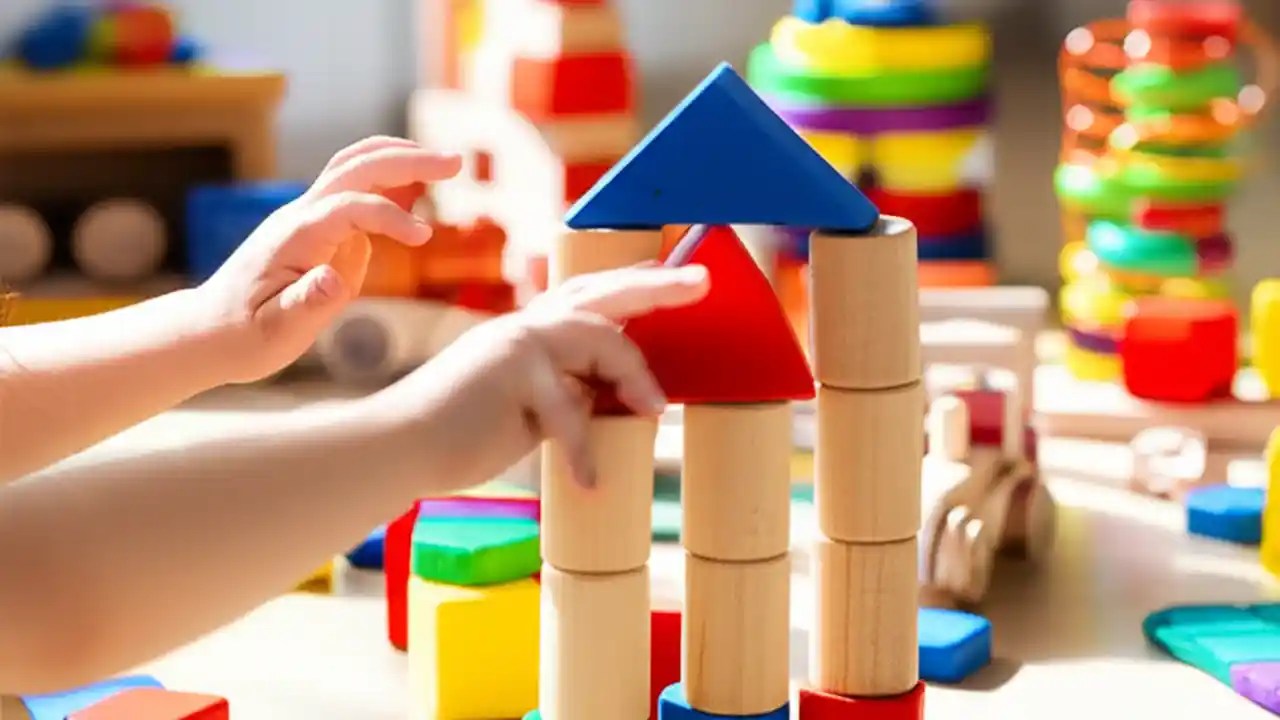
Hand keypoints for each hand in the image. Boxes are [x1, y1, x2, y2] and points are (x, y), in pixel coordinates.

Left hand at [198, 136, 461, 382]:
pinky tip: (417, 189)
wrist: (209, 331)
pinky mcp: (319, 229)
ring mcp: (309, 218)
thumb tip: (336, 278)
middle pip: (356, 168)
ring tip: (444, 164)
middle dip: (407, 160)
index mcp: (294, 237)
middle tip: (456, 163)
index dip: (389, 216)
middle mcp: (301, 216)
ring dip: (398, 158)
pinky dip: (389, 179)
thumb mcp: (275, 332)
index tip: (424, 238)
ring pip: (353, 168)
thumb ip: (308, 303)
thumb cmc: (242, 336)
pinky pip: (355, 192)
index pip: (349, 208)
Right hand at [377, 263, 709, 490]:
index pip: (589, 298)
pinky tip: (588, 482)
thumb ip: (568, 395)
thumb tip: (614, 398)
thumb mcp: (528, 412)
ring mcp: (518, 342)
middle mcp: (527, 326)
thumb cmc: (459, 436)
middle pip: (603, 292)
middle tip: (701, 281)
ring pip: (599, 341)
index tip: (672, 278)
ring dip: (635, 375)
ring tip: (656, 413)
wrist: (398, 447)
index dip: (631, 284)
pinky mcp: (513, 371)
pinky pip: (570, 409)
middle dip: (657, 285)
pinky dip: (583, 449)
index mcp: (530, 332)